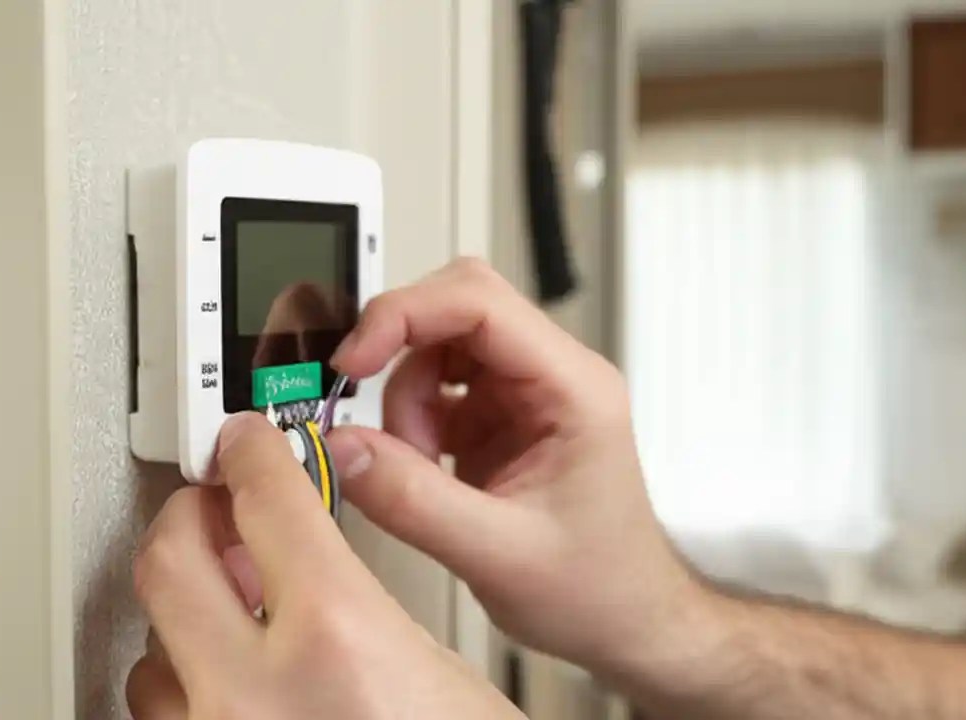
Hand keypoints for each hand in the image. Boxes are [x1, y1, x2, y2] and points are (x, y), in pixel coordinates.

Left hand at [126, 413, 521, 718]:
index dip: (253, 454)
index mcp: (336, 641)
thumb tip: (297, 558)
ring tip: (229, 606)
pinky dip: (186, 687)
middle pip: (171, 559)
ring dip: (185, 614)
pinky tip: (225, 682)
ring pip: (149, 649)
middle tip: (217, 505)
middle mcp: (255, 695)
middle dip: (192, 518)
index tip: (246, 444)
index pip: (266, 502)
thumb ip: (352, 600)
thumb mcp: (432, 663)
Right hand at [325, 259, 699, 676]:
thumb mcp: (497, 555)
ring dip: (404, 399)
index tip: (352, 361)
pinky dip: (411, 424)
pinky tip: (424, 472)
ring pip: (438, 347)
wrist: (624, 621)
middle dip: (397, 352)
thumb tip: (340, 448)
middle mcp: (554, 375)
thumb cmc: (596, 589)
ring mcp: (527, 394)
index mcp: (574, 388)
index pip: (481, 303)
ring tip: (416, 469)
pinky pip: (437, 389)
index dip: (406, 315)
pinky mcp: (502, 418)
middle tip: (360, 402)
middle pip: (456, 307)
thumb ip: (412, 501)